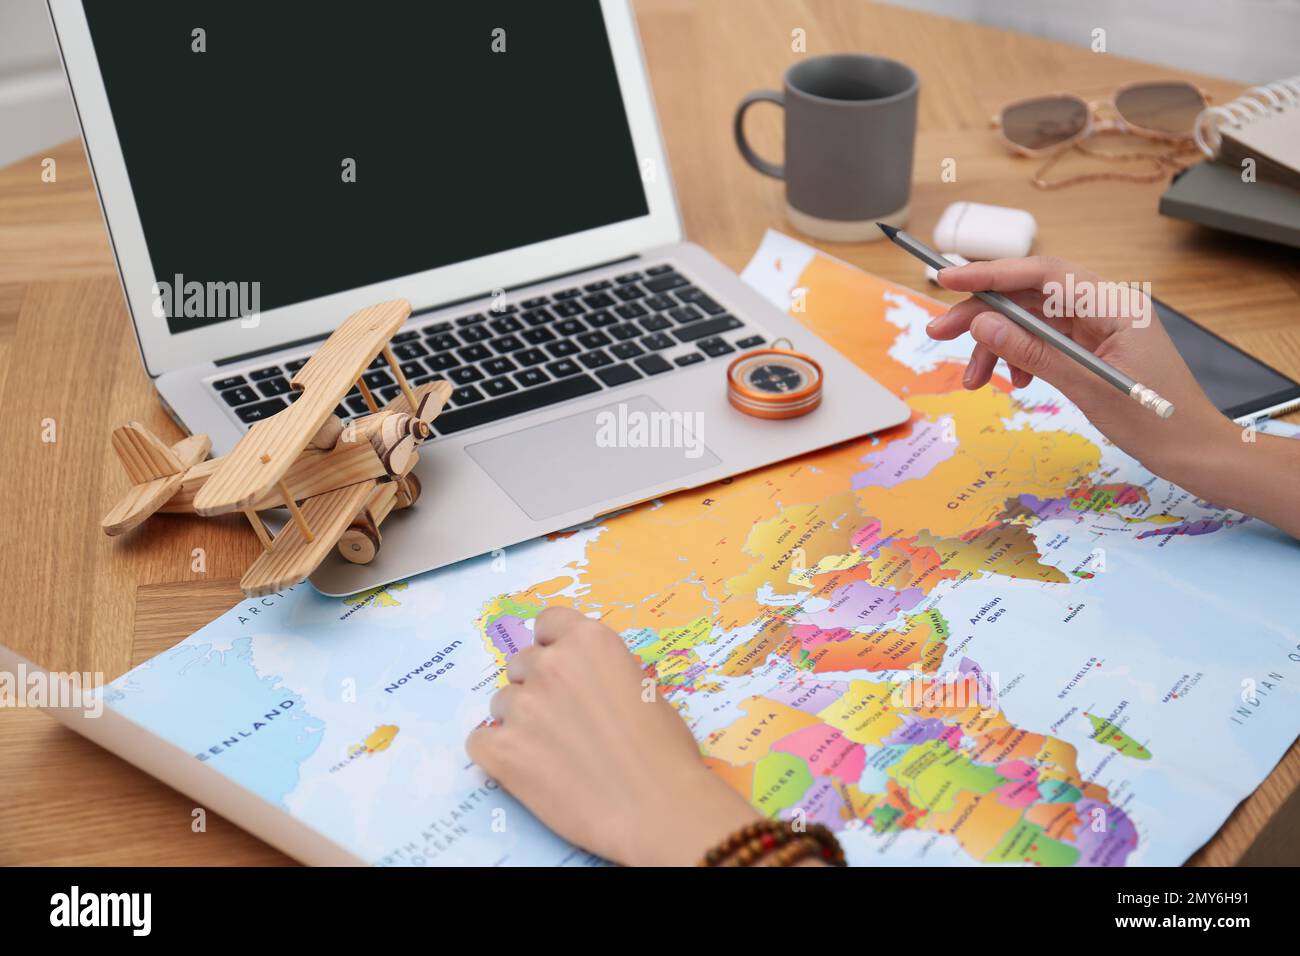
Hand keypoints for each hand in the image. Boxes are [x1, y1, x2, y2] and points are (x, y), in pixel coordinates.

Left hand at [465, 606, 760, 865]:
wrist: (658, 807)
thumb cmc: (665, 751)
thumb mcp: (643, 687)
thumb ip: (603, 672)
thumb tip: (585, 681)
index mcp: (589, 641)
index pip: (548, 622)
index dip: (553, 646)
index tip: (562, 669)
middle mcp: (550, 664)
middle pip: (522, 663)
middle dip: (537, 687)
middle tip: (563, 721)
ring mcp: (522, 706)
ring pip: (502, 702)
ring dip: (520, 720)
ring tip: (552, 753)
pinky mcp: (501, 749)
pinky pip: (480, 740)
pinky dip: (497, 753)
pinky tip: (525, 769)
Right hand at [929, 256, 1235, 477]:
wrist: (1194, 451)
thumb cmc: (1154, 421)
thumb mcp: (1087, 387)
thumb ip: (1033, 351)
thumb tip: (983, 324)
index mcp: (1113, 304)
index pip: (1042, 274)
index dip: (990, 274)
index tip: (945, 279)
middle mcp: (1104, 305)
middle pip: (1029, 295)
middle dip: (982, 315)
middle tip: (938, 335)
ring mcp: (1098, 326)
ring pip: (1031, 320)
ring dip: (997, 345)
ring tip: (976, 381)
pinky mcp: (1092, 346)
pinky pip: (1044, 340)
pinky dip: (1020, 357)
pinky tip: (1016, 382)